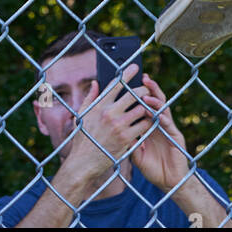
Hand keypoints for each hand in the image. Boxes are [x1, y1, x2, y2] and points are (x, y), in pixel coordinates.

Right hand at [64, 68, 151, 188]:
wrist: (83, 164)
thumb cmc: (83, 139)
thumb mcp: (82, 116)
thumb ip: (90, 98)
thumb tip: (95, 82)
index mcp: (99, 106)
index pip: (116, 84)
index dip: (128, 73)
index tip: (136, 67)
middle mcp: (110, 114)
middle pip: (134, 94)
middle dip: (143, 89)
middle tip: (147, 89)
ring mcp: (119, 126)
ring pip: (142, 108)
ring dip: (147, 106)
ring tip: (149, 105)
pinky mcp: (126, 139)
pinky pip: (144, 125)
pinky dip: (148, 121)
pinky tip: (149, 120)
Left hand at [131, 74, 192, 193]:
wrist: (169, 182)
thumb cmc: (153, 169)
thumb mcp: (136, 154)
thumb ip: (130, 141)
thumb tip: (118, 129)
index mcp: (150, 126)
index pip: (145, 105)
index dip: (141, 94)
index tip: (133, 84)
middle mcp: (159, 124)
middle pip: (156, 102)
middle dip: (151, 89)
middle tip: (144, 78)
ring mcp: (168, 129)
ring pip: (164, 110)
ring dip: (156, 102)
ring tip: (148, 95)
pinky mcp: (176, 136)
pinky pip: (169, 125)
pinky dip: (163, 119)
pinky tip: (158, 115)